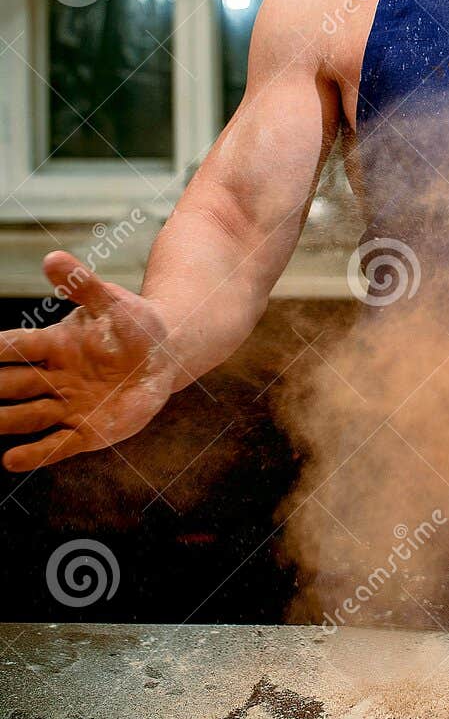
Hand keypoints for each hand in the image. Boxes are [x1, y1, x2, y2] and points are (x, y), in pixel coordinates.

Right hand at [0, 252, 177, 471]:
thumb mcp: (109, 301)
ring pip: (27, 416)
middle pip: (12, 384)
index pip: (14, 347)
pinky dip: (35, 453)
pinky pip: (56, 445)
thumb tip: (52, 258)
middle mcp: (53, 377)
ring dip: (5, 422)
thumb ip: (81, 283)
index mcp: (53, 344)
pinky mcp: (86, 431)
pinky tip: (11, 460)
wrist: (163, 355)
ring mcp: (67, 405)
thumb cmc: (130, 324)